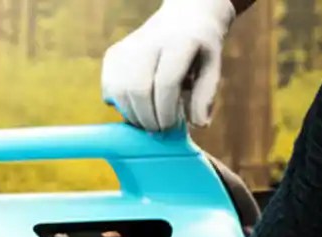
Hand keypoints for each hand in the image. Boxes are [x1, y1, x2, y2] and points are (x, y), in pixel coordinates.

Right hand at [100, 0, 236, 130]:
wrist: (181, 20)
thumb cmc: (198, 50)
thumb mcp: (211, 67)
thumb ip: (205, 95)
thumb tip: (198, 124)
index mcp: (178, 41)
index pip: (166, 82)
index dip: (167, 112)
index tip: (172, 127)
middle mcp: (148, 40)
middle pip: (138, 89)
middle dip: (148, 118)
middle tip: (159, 129)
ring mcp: (126, 47)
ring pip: (119, 92)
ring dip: (133, 115)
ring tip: (149, 120)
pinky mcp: (112, 55)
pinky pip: (110, 90)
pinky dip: (121, 105)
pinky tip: (137, 105)